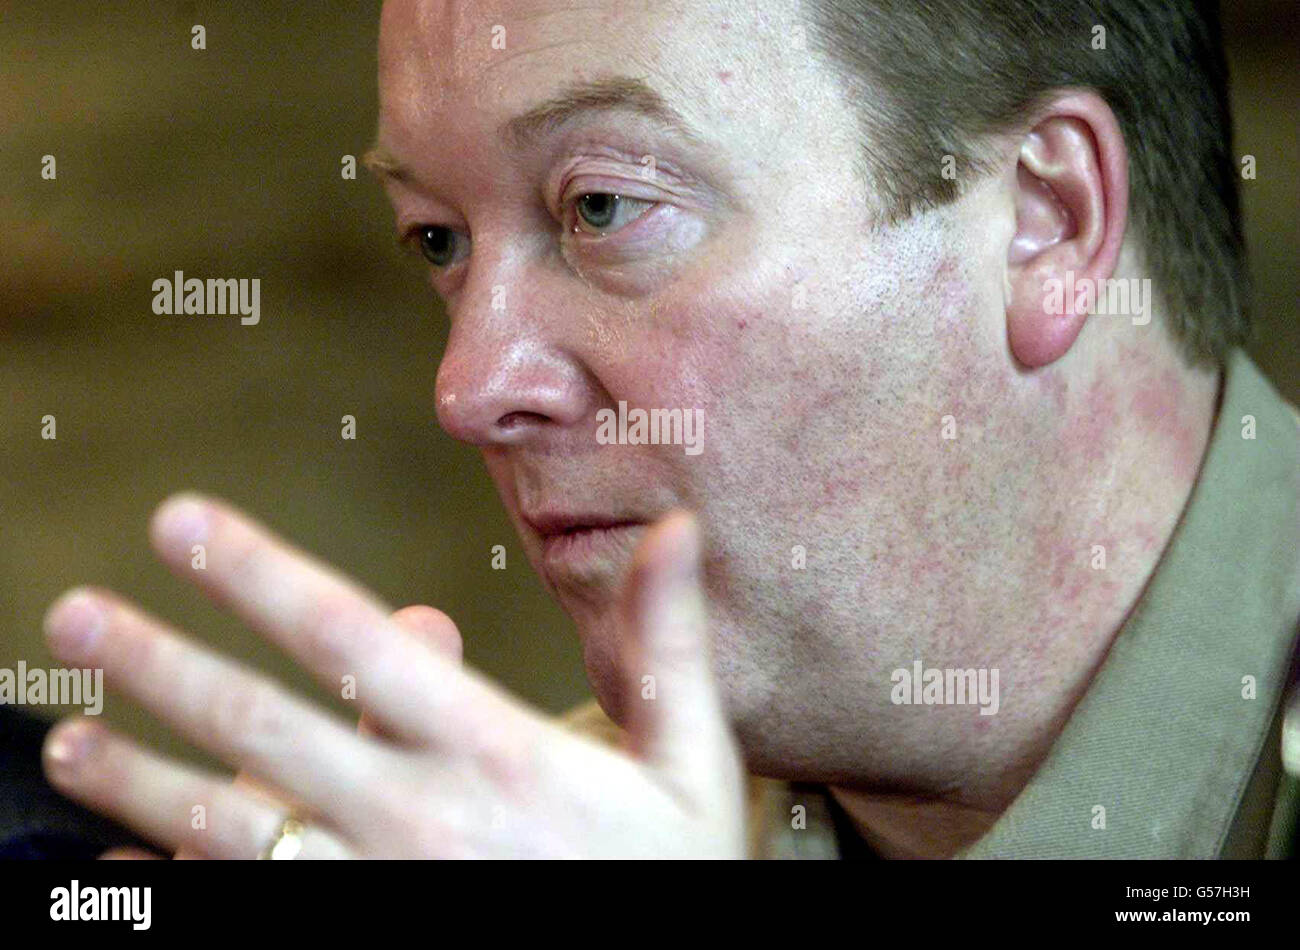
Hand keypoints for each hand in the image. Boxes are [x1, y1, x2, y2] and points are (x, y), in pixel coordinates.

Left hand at [42, 495, 745, 857]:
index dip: (260, 574)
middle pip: (267, 729)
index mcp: (499, 754)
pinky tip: (113, 873)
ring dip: (140, 780)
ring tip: (66, 743)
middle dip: (164, 666)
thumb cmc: (672, 874)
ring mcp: (384, 888)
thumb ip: (666, 642)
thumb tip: (678, 529)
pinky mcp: (364, 936)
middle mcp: (424, 820)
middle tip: (77, 617)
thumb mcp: (691, 761)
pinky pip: (252, 912)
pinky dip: (172, 892)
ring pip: (235, 832)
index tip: (183, 524)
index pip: (357, 641)